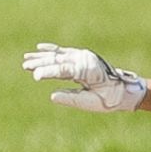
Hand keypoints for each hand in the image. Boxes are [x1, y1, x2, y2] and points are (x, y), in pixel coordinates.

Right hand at [22, 43, 147, 112]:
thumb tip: (52, 96)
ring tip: (26, 59)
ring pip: (59, 55)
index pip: (63, 69)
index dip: (48, 72)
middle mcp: (85, 59)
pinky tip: (40, 48)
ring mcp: (83, 56)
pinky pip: (63, 52)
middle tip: (25, 66)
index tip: (35, 76)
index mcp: (88, 70)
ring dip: (42, 57)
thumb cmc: (109, 99)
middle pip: (58, 60)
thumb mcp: (91, 103)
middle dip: (41, 63)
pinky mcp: (82, 57)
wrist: (125, 90)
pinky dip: (51, 50)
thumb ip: (71, 99)